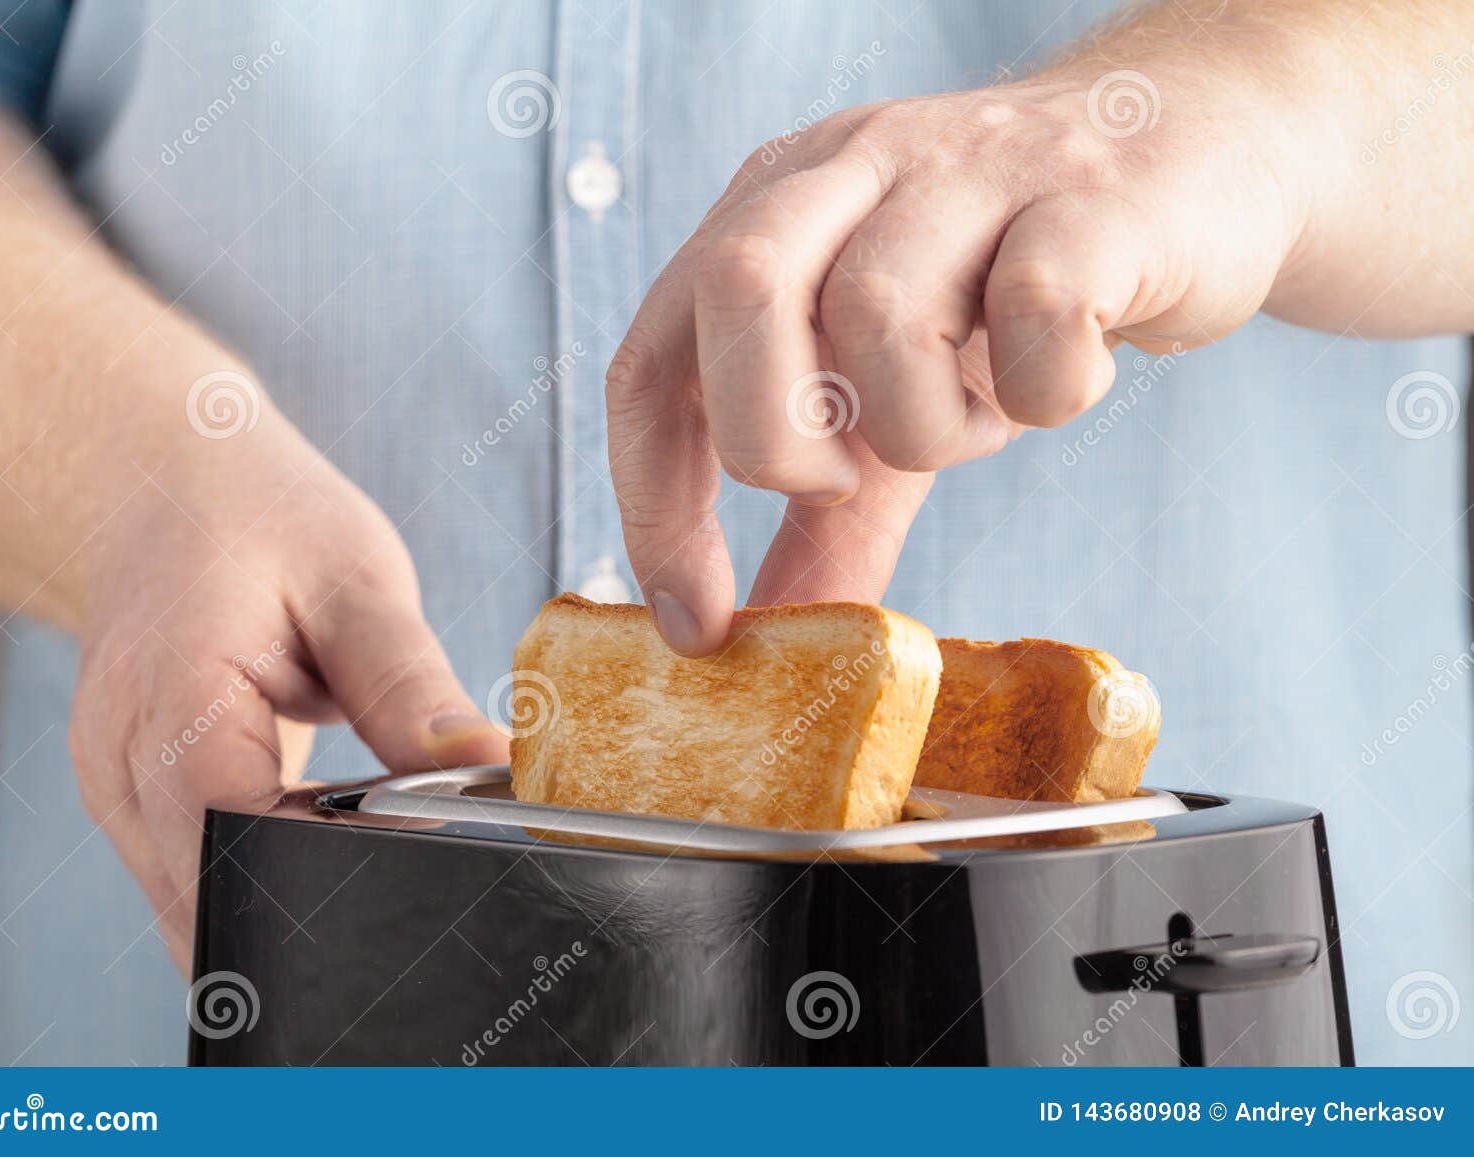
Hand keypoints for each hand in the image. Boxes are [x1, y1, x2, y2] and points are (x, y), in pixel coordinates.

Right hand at [69, 409, 506, 970]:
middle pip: (220, 901)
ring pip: (203, 912)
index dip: (344, 864)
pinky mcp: (134, 810)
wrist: (160, 492)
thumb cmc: (254, 517)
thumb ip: (412, 689)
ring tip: (368, 830)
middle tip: (412, 853)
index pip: (246, 840)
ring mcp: (115, 798)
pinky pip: (199, 882)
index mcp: (172, 698)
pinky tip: (322, 830)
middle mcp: (122, 766)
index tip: (425, 844)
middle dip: (324, 903)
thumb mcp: (357, 582)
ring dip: (293, 898)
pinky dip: (268, 876)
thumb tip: (488, 769)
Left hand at [607, 66, 1312, 653]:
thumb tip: (776, 643)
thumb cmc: (1011, 290)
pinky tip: (1062, 378)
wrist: (1189, 158)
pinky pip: (1035, 309)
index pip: (652, 358)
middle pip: (739, 286)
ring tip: (977, 420)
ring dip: (923, 424)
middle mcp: (851, 167)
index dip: (656, 505)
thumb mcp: (895, 399)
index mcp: (771, 211)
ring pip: (881, 310)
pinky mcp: (1088, 195)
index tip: (698, 623)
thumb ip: (830, 518)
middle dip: (767, 438)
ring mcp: (968, 166)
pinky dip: (1045, 388)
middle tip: (838, 488)